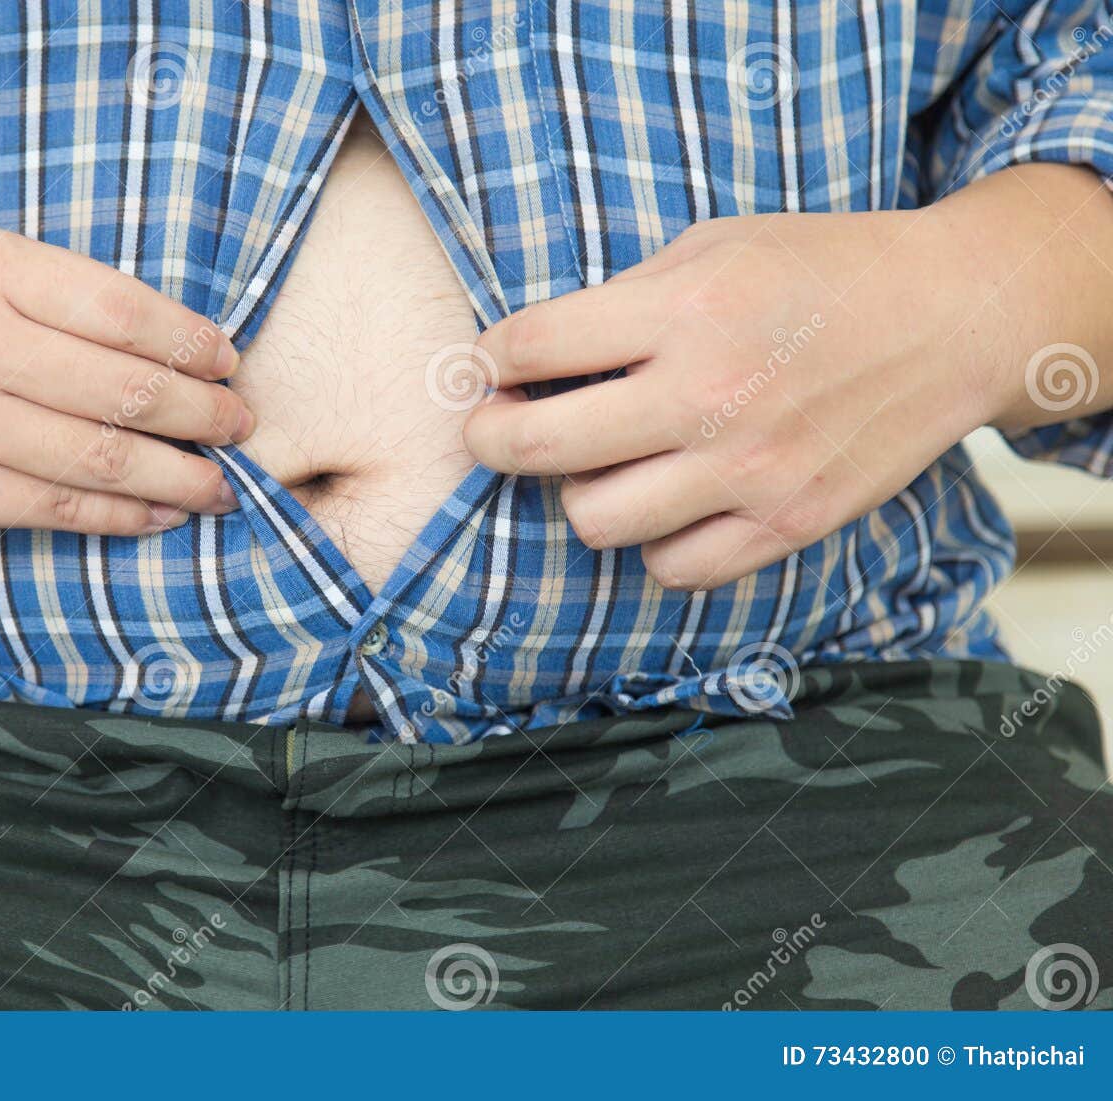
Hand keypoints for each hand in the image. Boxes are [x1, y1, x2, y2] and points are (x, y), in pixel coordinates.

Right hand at [0, 229, 252, 534]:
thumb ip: (73, 298)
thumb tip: (192, 350)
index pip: (121, 310)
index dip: (191, 342)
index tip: (230, 362)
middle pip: (122, 390)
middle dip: (201, 414)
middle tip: (241, 424)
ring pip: (99, 457)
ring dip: (179, 476)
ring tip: (221, 483)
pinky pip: (59, 507)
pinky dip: (125, 514)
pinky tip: (164, 513)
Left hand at [462, 207, 1011, 589]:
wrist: (955, 317)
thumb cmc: (823, 271)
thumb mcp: (715, 246)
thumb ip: (623, 299)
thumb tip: (528, 352)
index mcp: (687, 312)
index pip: (532, 346)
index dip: (490, 357)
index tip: (491, 364)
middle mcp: (710, 396)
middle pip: (538, 447)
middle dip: (491, 437)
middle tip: (492, 428)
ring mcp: (750, 470)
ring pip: (594, 521)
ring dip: (578, 492)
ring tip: (599, 463)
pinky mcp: (787, 523)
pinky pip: (672, 567)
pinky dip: (652, 541)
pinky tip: (664, 502)